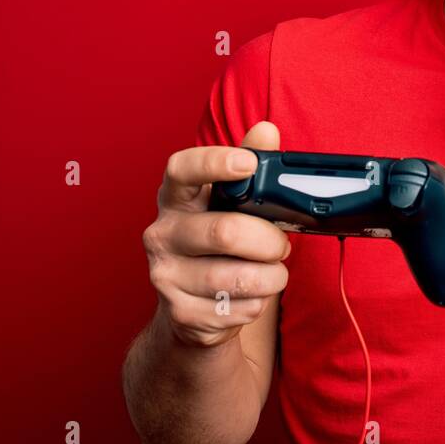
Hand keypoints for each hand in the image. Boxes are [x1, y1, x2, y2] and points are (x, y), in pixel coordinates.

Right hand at [142, 120, 290, 347]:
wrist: (193, 308)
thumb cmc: (219, 244)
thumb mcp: (233, 203)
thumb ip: (251, 167)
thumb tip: (266, 130)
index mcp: (176, 198)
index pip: (182, 170)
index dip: (214, 163)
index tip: (247, 163)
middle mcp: (162, 234)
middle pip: (224, 232)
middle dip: (267, 240)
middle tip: (281, 245)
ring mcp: (165, 275)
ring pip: (236, 276)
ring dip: (270, 276)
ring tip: (273, 272)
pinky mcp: (181, 313)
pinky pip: (239, 307)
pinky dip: (259, 302)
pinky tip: (250, 295)